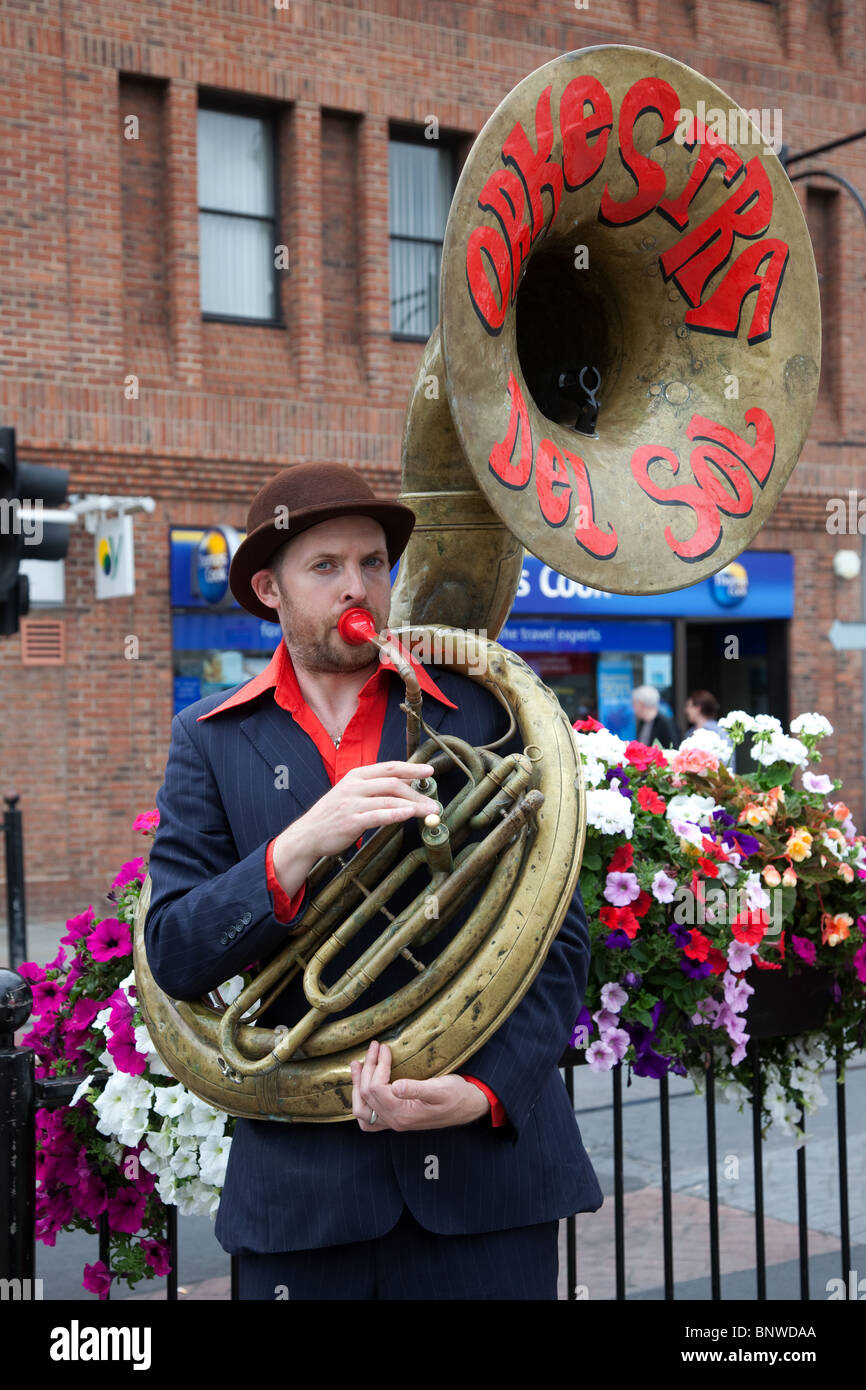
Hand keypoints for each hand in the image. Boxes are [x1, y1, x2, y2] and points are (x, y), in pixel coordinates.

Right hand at [272, 761, 438, 899]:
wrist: (308, 834)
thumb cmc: (333, 814)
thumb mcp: (352, 794)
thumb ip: (375, 788)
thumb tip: (405, 783)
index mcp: (356, 776)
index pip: (388, 767)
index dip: (411, 768)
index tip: (429, 771)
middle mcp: (354, 786)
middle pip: (392, 783)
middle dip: (417, 791)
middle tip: (434, 801)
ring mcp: (352, 803)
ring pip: (389, 800)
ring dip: (413, 805)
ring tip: (428, 811)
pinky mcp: (351, 821)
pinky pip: (379, 816)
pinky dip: (397, 815)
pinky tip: (409, 816)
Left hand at [351, 1040, 490, 1131]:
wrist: (468, 1106)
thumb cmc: (457, 1096)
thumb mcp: (440, 1089)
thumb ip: (416, 1089)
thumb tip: (395, 1086)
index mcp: (402, 1114)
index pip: (376, 1088)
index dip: (377, 1066)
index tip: (384, 1047)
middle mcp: (394, 1122)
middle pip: (366, 1095)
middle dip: (367, 1069)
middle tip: (374, 1048)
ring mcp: (394, 1123)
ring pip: (362, 1110)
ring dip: (357, 1086)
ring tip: (357, 1065)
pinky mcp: (396, 1119)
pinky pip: (369, 1118)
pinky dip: (362, 1102)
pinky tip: (363, 1087)